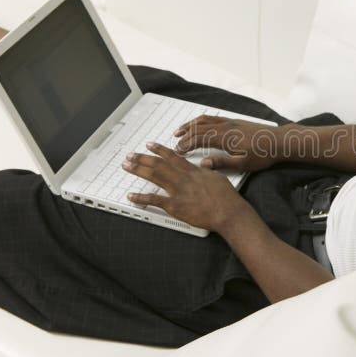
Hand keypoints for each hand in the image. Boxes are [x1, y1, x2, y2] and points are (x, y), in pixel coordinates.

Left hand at [121, 142, 255, 231]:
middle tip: (131, 156)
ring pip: (154, 176)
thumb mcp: (218, 177)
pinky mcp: (175, 206)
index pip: (172, 157)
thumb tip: (204, 165)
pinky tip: (131, 196)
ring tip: (127, 166)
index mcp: (193, 171)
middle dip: (142, 158)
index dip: (159, 150)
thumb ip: (208, 170)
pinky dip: (141, 197)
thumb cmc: (226, 197)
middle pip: (159, 164)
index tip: (149, 145)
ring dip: (139, 170)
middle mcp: (183, 178)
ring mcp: (178, 191)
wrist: (228, 212)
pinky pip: (155, 200)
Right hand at [173, 115, 284, 171]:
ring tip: (180, 131)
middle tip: (173, 143)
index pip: (199, 139)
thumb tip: (203, 163)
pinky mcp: (234, 121)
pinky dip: (201, 120)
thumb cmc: (264, 154)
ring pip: (204, 120)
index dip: (186, 144)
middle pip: (199, 128)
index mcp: (225, 138)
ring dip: (190, 125)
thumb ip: (222, 163)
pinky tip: (198, 124)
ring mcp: (230, 122)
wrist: (280, 141)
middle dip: (184, 135)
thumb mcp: (243, 164)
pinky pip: (213, 118)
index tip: (177, 151)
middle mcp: (225, 127)